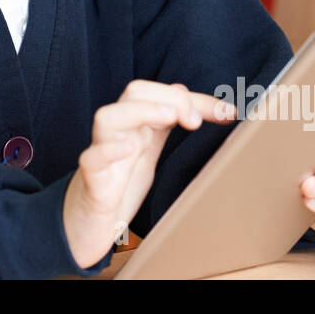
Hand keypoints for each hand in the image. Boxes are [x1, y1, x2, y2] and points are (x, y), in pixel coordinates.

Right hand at [63, 80, 235, 268]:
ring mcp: (103, 152)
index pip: (164, 94)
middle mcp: (121, 132)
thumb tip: (190, 97)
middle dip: (169, 97)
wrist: (86, 221)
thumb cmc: (119, 182)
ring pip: (108, 117)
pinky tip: (128, 148)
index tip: (228, 112)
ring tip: (168, 117)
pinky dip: (108, 149)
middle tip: (196, 120)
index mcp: (138, 124)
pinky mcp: (92, 179)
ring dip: (140, 111)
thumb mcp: (149, 152)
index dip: (197, 99)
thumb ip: (166, 125)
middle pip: (134, 92)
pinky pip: (92, 158)